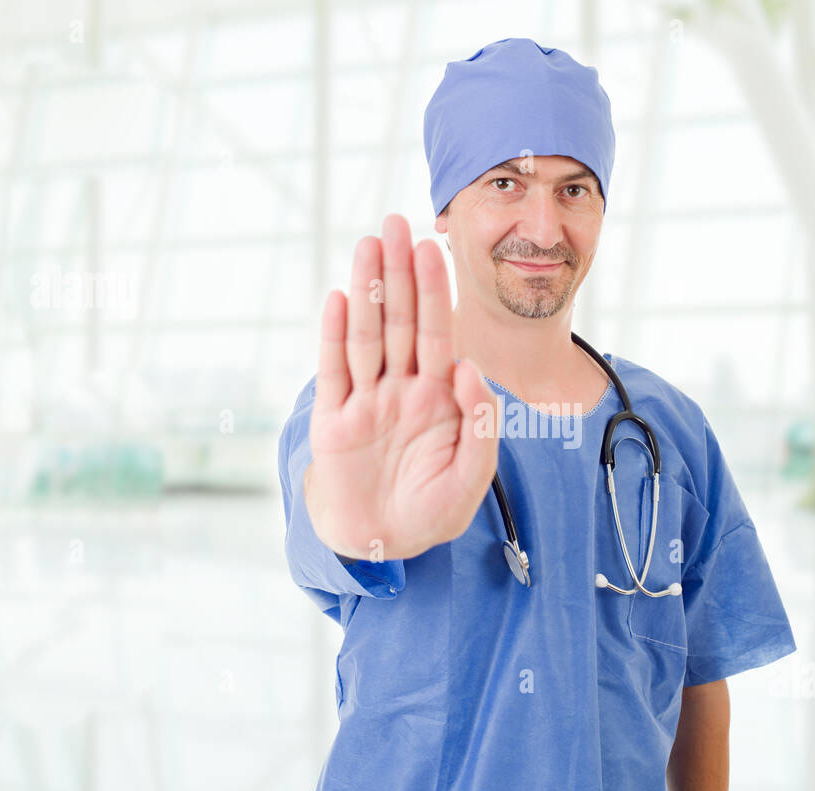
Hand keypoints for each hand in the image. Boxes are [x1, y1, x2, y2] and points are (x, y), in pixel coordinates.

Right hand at [304, 214, 498, 560]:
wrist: (384, 544)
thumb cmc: (432, 510)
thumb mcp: (472, 476)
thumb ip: (480, 424)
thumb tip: (470, 368)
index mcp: (438, 398)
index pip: (437, 333)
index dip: (435, 291)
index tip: (435, 249)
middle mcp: (401, 390)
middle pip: (399, 321)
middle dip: (400, 273)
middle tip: (397, 222)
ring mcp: (366, 401)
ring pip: (366, 335)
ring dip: (367, 290)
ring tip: (368, 244)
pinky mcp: (334, 421)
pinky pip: (335, 371)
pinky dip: (335, 334)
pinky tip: (339, 297)